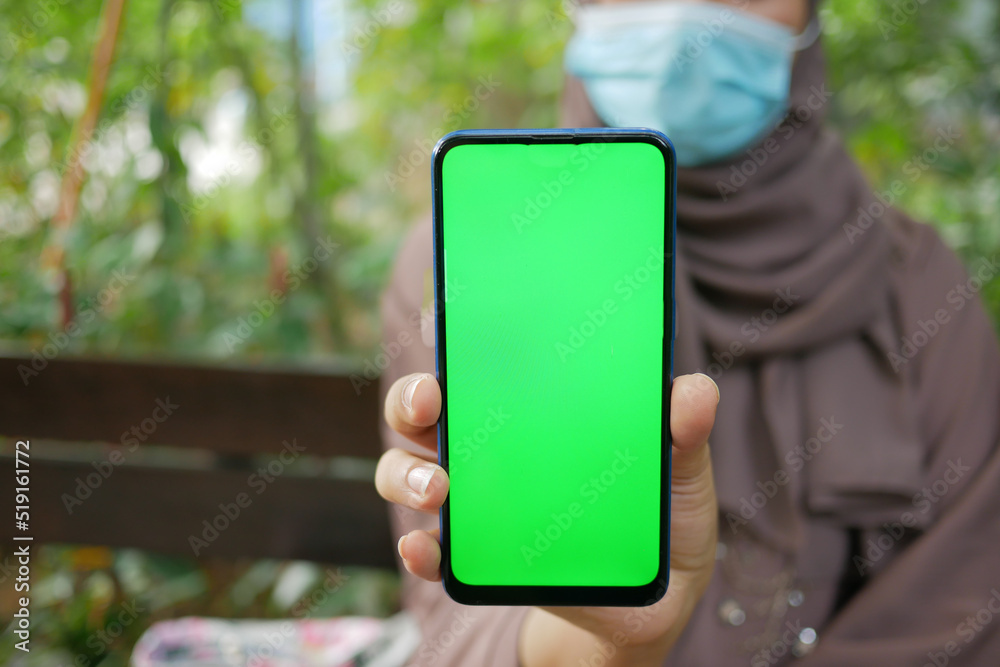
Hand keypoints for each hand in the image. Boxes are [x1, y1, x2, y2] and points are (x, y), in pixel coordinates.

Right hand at [375, 372, 718, 666]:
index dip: (452, 339)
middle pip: (423, 413)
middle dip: (411, 399)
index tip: (444, 323)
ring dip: (406, 474)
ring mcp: (476, 503)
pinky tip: (426, 548)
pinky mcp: (475, 559)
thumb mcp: (678, 471)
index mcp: (529, 412)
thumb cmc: (659, 516)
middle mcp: (489, 449)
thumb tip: (694, 390)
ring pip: (407, 472)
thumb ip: (683, 431)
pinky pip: (431, 551)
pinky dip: (420, 549)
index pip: (478, 366)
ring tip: (439, 487)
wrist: (654, 598)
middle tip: (428, 402)